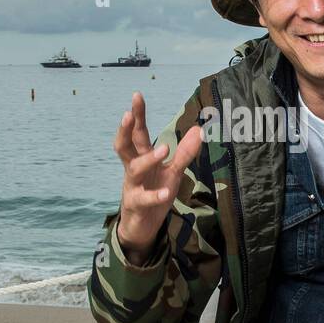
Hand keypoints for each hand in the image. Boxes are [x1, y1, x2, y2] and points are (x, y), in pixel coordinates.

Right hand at [112, 91, 204, 265]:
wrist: (140, 227)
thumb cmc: (154, 192)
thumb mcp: (172, 172)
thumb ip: (184, 153)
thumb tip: (198, 129)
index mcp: (141, 158)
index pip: (138, 133)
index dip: (137, 116)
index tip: (137, 96)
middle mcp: (133, 170)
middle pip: (125, 146)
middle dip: (126, 129)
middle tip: (128, 113)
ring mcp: (132, 187)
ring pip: (134, 170)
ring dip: (148, 159)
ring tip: (164, 149)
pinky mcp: (137, 206)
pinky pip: (144, 199)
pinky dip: (154, 195)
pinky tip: (165, 191)